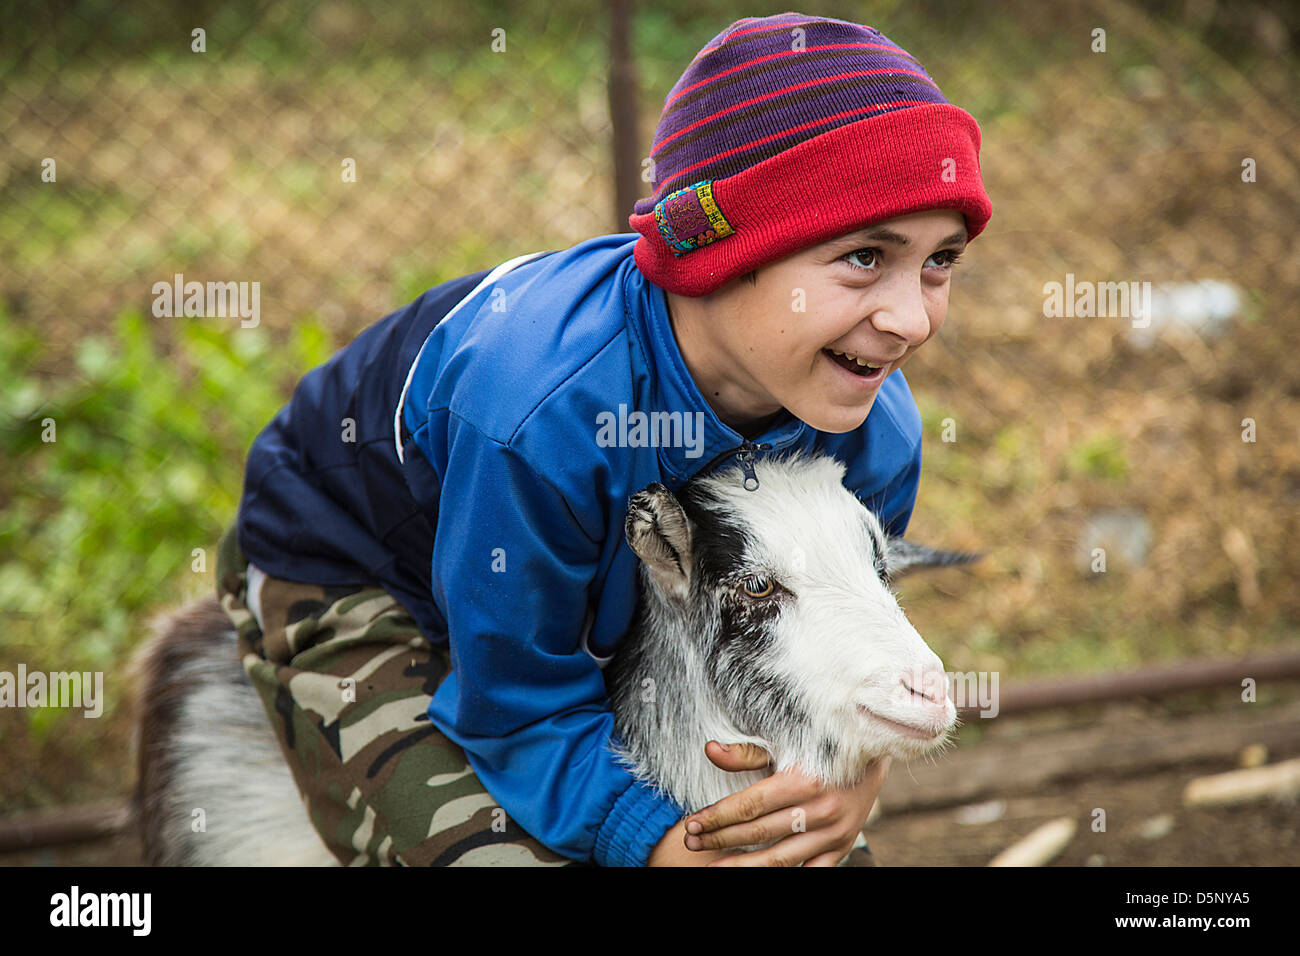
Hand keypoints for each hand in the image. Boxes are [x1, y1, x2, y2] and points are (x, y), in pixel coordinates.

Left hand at [683, 741, 889, 866]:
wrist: (873, 749)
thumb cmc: (822, 741)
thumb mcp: (787, 740)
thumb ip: (748, 752)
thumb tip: (710, 750)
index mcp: (805, 779)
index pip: (750, 805)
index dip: (717, 816)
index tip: (691, 824)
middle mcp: (821, 809)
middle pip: (759, 833)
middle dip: (720, 838)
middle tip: (691, 842)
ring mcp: (834, 832)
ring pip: (780, 859)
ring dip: (742, 866)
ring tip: (713, 868)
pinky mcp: (842, 846)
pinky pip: (810, 871)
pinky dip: (782, 876)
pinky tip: (756, 875)